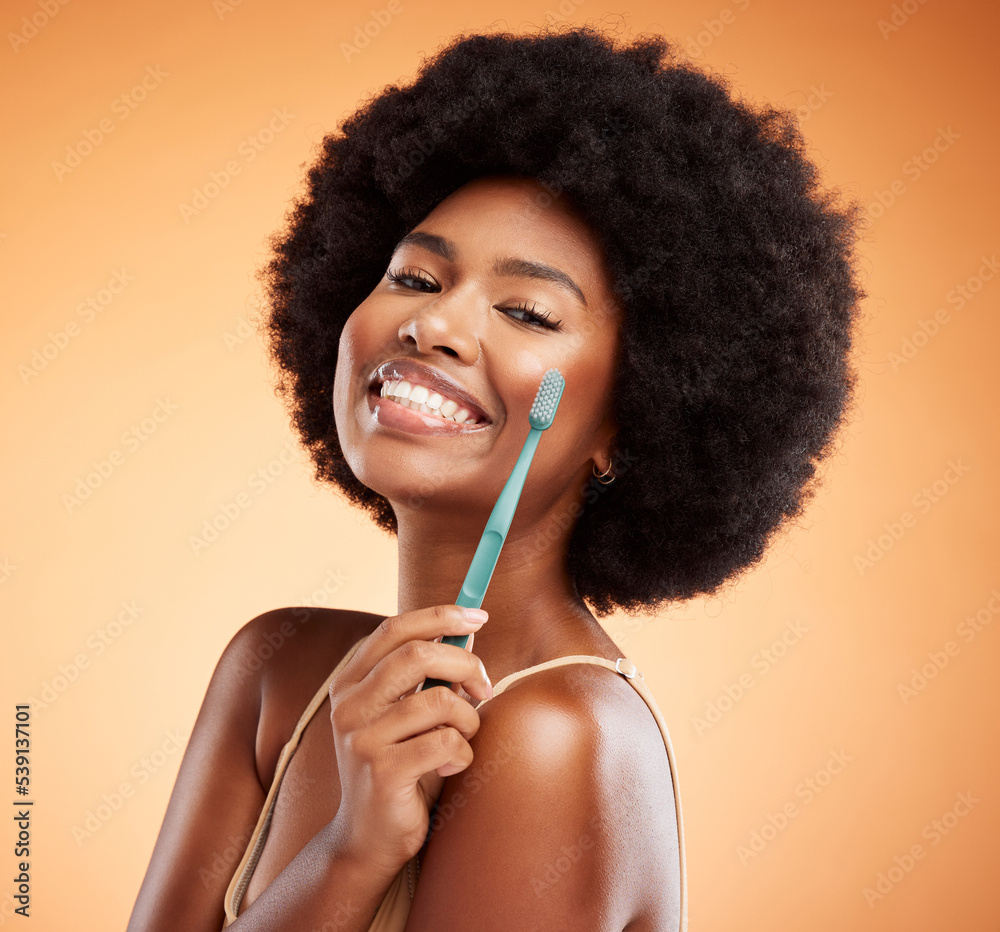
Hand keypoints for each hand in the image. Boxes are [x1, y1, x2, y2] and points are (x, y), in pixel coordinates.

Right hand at [326, 604, 491, 879]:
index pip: (394, 629)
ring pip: (438, 701)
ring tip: (464, 736)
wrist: (367, 838)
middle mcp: (348, 705)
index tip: (477, 617)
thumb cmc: (398, 765)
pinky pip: (445, 742)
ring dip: (467, 718)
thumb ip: (428, 674)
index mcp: (350, 681)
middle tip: (485, 688)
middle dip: (465, 665)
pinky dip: (463, 752)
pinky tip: (451, 767)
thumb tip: (466, 630)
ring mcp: (362, 739)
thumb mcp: (407, 712)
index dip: (439, 616)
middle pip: (418, 655)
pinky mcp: (382, 773)